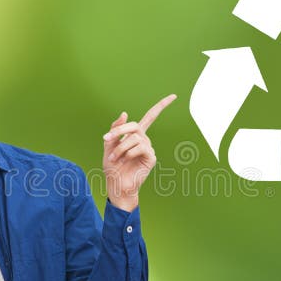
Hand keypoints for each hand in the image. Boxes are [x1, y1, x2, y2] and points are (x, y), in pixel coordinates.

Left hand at [102, 94, 176, 210]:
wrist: (116, 184)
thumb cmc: (112, 167)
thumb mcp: (109, 145)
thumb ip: (116, 129)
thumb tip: (125, 113)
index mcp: (136, 135)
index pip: (151, 117)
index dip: (162, 106)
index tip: (174, 96)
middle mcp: (144, 139)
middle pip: (135, 125)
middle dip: (119, 131)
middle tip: (106, 140)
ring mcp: (149, 148)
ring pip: (134, 138)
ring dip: (119, 148)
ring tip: (113, 158)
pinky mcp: (151, 157)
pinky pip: (139, 148)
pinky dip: (128, 153)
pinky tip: (124, 161)